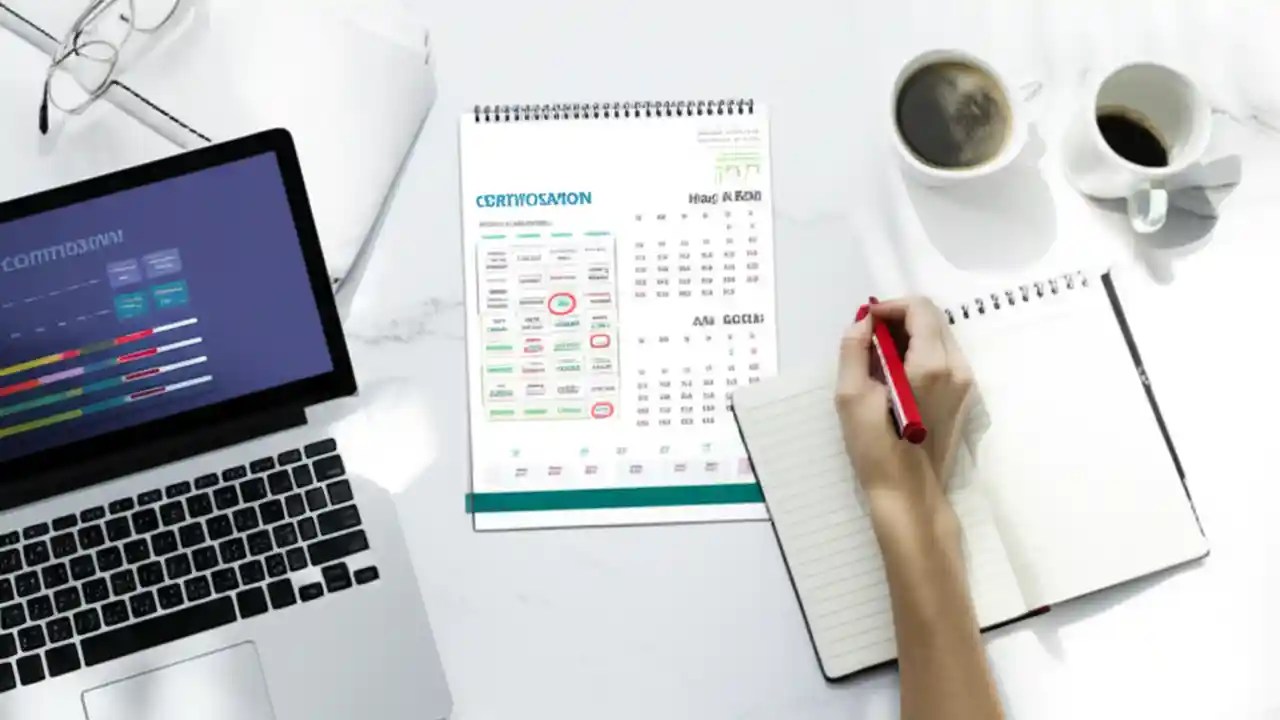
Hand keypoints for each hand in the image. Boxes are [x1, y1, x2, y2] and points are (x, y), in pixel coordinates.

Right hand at [835, 297, 975, 514]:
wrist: (909, 494)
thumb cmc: (877, 449)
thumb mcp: (851, 397)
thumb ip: (853, 350)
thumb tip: (862, 323)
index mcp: (931, 365)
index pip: (919, 309)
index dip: (889, 307)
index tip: (866, 324)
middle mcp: (957, 368)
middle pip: (932, 319)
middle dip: (899, 320)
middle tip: (869, 340)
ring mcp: (965, 383)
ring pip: (939, 337)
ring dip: (909, 336)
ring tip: (879, 359)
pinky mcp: (964, 396)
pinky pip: (944, 358)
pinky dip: (920, 354)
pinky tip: (897, 376)